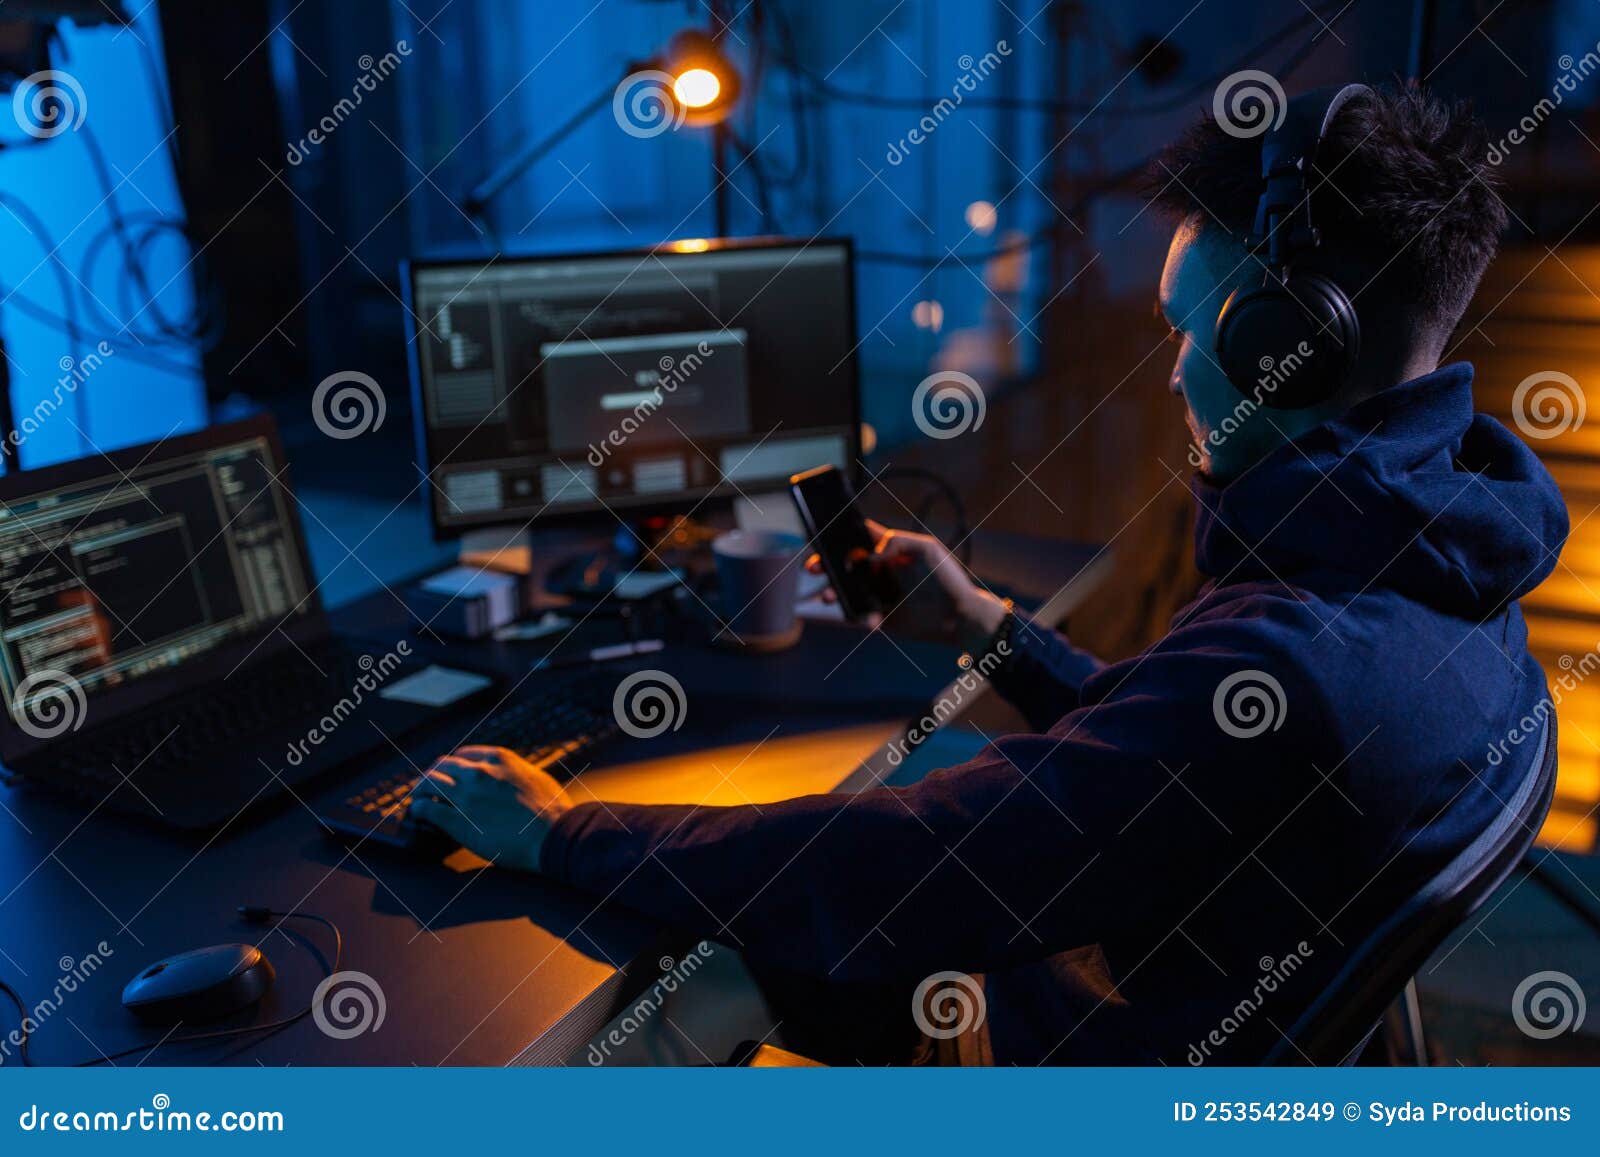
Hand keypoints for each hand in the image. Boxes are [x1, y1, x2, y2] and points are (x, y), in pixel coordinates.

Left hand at [409, 746, 572, 871]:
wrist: (554, 834)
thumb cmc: (552, 809)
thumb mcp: (534, 777)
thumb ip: (515, 773)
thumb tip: (510, 777)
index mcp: (498, 759)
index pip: (464, 754)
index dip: (455, 764)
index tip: (452, 773)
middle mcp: (478, 771)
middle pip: (442, 766)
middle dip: (433, 774)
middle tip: (428, 784)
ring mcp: (466, 795)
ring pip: (429, 783)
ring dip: (421, 789)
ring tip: (418, 797)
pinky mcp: (458, 820)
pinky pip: (426, 808)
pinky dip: (418, 808)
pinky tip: (418, 812)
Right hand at [807, 520, 1007, 633]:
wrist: (959, 618)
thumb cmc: (947, 579)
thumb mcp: (927, 549)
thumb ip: (898, 541)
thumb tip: (871, 554)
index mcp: (889, 551)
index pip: (859, 537)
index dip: (839, 533)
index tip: (822, 534)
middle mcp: (879, 571)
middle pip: (843, 564)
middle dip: (823, 564)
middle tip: (812, 567)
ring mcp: (878, 595)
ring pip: (845, 592)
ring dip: (831, 592)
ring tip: (827, 597)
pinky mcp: (880, 618)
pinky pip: (860, 617)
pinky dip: (860, 619)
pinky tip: (872, 621)